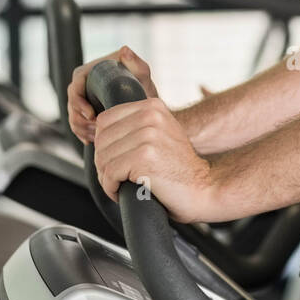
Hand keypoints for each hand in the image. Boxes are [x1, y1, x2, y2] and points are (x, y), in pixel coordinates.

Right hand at [66, 46, 158, 143]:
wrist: (147, 104)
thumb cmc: (143, 85)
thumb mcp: (141, 73)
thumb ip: (135, 62)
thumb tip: (124, 51)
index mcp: (90, 72)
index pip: (75, 86)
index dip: (78, 102)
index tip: (91, 115)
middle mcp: (83, 86)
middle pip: (71, 104)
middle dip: (80, 120)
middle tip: (96, 130)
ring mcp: (83, 101)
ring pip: (73, 117)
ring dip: (82, 129)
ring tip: (98, 136)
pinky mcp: (85, 114)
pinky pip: (77, 126)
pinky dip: (83, 134)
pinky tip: (93, 140)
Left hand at [93, 96, 215, 222]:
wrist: (203, 188)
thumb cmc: (178, 168)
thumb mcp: (160, 135)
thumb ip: (135, 126)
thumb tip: (95, 131)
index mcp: (152, 107)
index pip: (105, 120)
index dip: (103, 144)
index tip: (114, 160)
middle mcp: (150, 116)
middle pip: (101, 139)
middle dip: (103, 163)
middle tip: (115, 178)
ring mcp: (148, 135)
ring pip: (103, 158)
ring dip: (106, 178)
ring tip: (119, 185)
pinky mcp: (144, 157)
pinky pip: (109, 173)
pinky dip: (110, 187)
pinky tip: (121, 192)